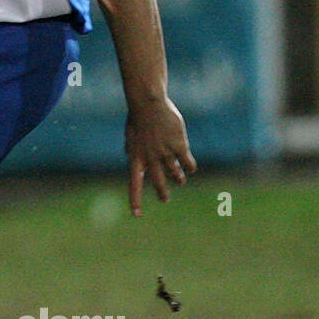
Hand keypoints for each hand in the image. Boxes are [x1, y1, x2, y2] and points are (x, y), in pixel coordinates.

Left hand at [124, 97, 196, 214]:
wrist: (148, 104)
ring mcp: (165, 153)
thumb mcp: (130, 135)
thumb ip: (130, 148)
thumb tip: (128, 155)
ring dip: (178, 178)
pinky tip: (190, 168)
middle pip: (158, 182)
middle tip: (164, 199)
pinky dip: (190, 167)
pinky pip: (187, 162)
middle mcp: (150, 158)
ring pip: (175, 173)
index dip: (135, 200)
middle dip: (162, 192)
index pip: (134, 184)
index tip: (136, 215)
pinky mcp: (179, 146)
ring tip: (180, 181)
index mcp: (135, 158)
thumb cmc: (138, 117)